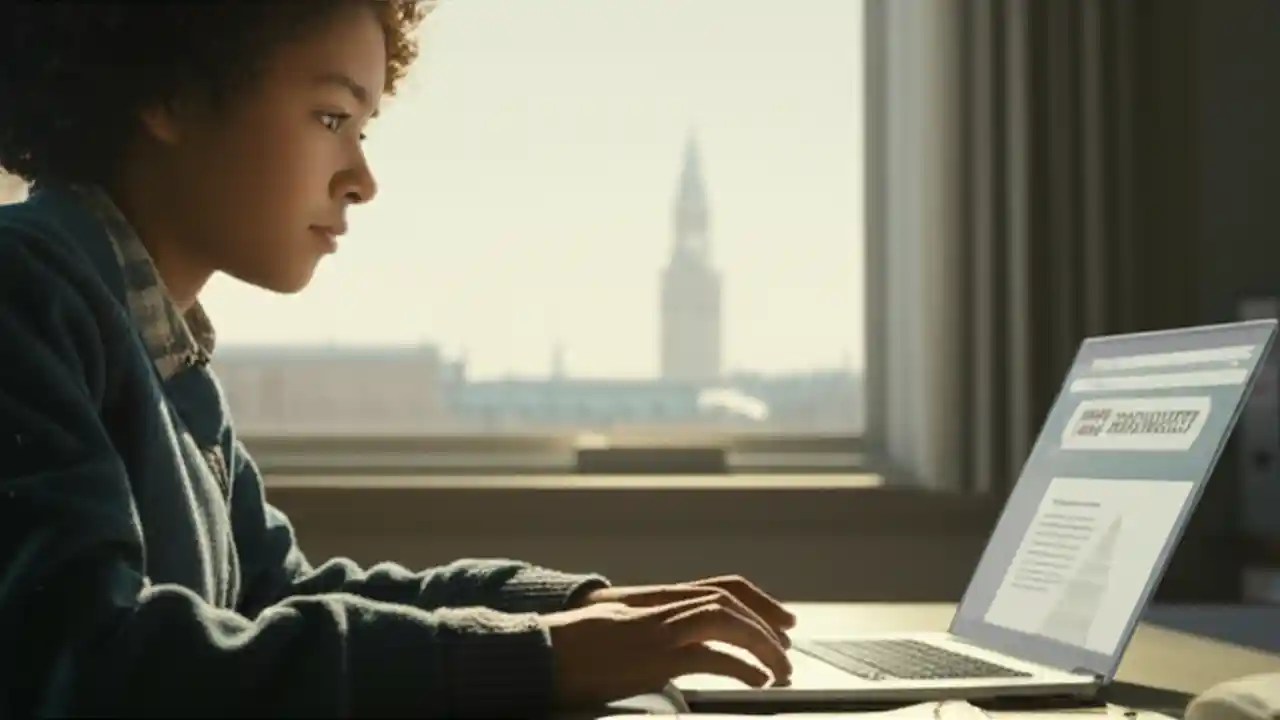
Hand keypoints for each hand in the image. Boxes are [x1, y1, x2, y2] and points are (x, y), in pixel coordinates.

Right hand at [542, 594, 792, 709]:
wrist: (538, 652)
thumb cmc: (568, 646)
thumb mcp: (614, 627)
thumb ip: (646, 629)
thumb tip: (673, 648)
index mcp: (654, 600)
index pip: (719, 587)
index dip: (756, 601)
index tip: (783, 619)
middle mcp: (661, 608)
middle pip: (728, 602)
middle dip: (766, 623)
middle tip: (788, 648)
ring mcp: (659, 631)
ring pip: (726, 621)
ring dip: (761, 644)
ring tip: (780, 669)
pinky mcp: (655, 659)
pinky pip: (712, 658)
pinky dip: (741, 668)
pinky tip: (755, 683)